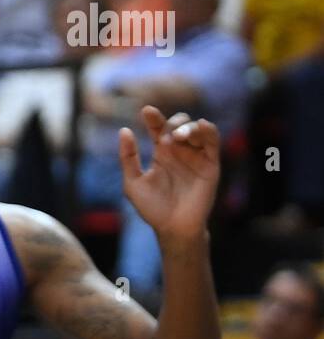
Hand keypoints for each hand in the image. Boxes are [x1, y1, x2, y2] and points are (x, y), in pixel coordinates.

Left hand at [119, 106, 219, 244]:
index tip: (146, 110)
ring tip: (179, 136)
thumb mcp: (133, 182)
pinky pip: (213, 142)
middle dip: (172, 122)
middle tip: (165, 133)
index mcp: (161, 153)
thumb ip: (128, 158)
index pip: (157, 128)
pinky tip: (202, 126)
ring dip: (189, 127)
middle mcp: (179, 152)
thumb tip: (124, 130)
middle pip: (178, 125)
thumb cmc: (152, 208)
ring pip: (196, 130)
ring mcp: (195, 157)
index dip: (153, 117)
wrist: (173, 228)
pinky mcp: (211, 165)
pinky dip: (209, 131)